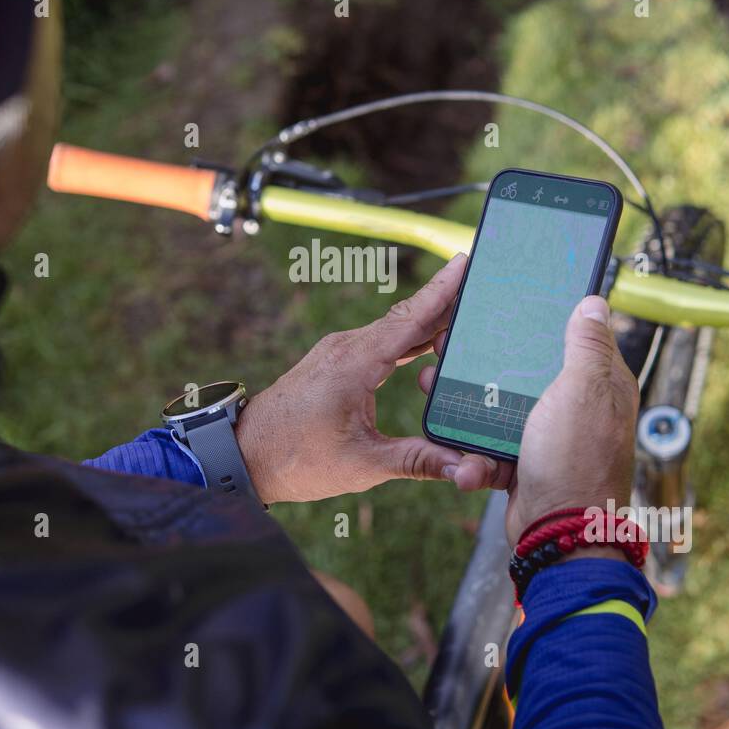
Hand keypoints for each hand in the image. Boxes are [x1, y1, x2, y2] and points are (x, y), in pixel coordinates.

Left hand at [235, 252, 506, 503]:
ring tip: (469, 312)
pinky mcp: (335, 363)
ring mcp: (339, 352)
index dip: (442, 291)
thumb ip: (418, 461)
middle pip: (408, 318)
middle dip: (447, 301)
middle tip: (486, 287)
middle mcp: (347, 348)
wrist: (242, 456)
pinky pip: (380, 342)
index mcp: (355, 362)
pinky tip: (430, 344)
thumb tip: (465, 468)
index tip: (466, 261)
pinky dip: (409, 339)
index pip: (410, 319)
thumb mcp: (363, 465)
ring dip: (430, 322)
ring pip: (394, 329)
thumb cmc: (295, 458)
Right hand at [417, 294, 638, 551]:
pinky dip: (474, 458)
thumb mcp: (582, 391)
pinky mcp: (523, 463)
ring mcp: (548, 438)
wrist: (557, 533)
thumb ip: (587, 346)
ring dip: (468, 408)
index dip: (545, 322)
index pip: (575, 339)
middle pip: (528, 371)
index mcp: (600, 385)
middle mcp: (577, 409)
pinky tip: (465, 462)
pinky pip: (490, 449)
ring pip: (500, 409)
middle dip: (490, 363)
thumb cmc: (576, 461)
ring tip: (434, 390)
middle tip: (454, 347)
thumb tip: (594, 303)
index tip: (509, 307)